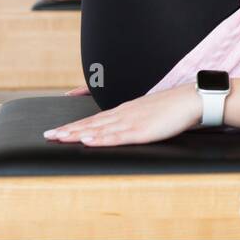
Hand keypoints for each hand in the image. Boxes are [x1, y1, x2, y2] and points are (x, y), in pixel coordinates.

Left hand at [44, 86, 200, 146]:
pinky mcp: (142, 130)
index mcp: (125, 111)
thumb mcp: (148, 111)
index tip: (57, 131)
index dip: (74, 126)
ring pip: (99, 129)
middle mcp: (124, 115)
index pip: (94, 120)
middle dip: (68, 130)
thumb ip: (135, 118)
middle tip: (48, 135)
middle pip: (91, 124)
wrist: (191, 99)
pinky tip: (88, 141)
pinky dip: (101, 139)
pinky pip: (117, 136)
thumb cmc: (173, 108)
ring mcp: (131, 122)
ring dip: (77, 134)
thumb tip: (125, 126)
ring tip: (59, 137)